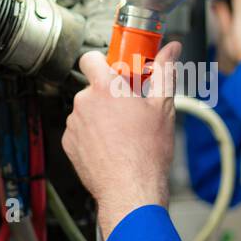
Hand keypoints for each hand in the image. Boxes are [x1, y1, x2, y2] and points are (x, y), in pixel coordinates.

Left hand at [62, 40, 181, 240]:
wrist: (131, 190)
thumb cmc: (147, 152)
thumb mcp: (163, 107)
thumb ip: (164, 72)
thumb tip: (171, 50)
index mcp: (106, 88)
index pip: (91, 58)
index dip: (103, 62)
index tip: (117, 71)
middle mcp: (84, 103)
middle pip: (93, 87)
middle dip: (109, 95)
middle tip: (129, 109)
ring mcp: (73, 124)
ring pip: (86, 110)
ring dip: (100, 116)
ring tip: (122, 134)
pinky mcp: (69, 144)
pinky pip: (79, 131)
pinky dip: (92, 135)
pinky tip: (111, 147)